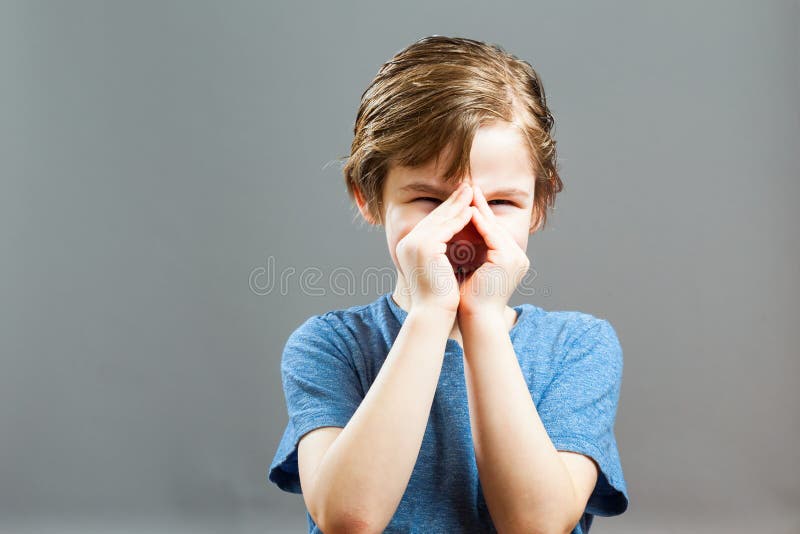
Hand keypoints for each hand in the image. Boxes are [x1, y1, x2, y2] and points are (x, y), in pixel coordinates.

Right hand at [395, 182, 474, 313]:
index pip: (431, 223)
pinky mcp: (425, 246)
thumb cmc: (438, 297)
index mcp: (408, 247)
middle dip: (452, 202)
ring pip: (440, 219)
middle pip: (434, 217)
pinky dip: (459, 218)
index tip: (462, 200)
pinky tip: (472, 211)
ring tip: (472, 193)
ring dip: (458, 205)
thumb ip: (439, 253)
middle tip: (468, 187)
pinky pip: (446, 228)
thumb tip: (451, 243)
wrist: (433, 313)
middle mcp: (407, 242)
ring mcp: (414, 243)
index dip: (447, 210)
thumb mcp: (437, 268)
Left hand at [457, 184, 529, 318]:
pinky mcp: (507, 258)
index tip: (463, 199)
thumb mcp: (470, 268)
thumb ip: (469, 251)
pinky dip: (478, 221)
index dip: (477, 213)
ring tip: (465, 192)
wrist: (476, 319)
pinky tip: (466, 210)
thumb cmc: (468, 299)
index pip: (491, 230)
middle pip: (494, 224)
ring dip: (477, 208)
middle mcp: (517, 257)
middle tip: (466, 185)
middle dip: (478, 204)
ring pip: (493, 226)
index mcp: (510, 260)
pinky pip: (491, 234)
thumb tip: (454, 234)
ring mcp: (516, 257)